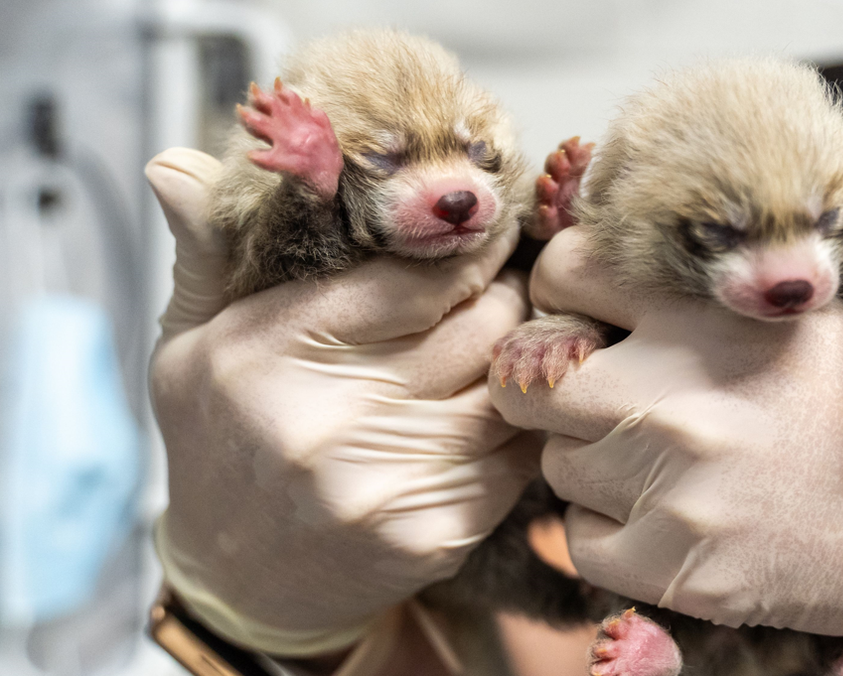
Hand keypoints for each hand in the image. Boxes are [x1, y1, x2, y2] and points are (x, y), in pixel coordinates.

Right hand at [147, 148, 538, 655]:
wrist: (242, 577)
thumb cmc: (221, 442)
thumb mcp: (189, 343)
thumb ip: (204, 255)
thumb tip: (175, 167)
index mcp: (274, 349)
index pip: (418, 277)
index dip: (470, 244)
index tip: (490, 223)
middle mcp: (333, 418)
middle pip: (479, 325)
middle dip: (508, 290)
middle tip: (515, 273)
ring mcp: (388, 480)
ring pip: (508, 386)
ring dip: (524, 352)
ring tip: (521, 329)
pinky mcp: (435, 530)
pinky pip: (517, 453)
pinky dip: (523, 418)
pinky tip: (509, 398)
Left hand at [490, 227, 842, 675]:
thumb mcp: (816, 305)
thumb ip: (710, 291)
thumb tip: (597, 282)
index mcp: (713, 312)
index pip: (563, 272)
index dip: (566, 292)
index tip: (588, 317)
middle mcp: (677, 395)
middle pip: (536, 382)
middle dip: (564, 387)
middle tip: (616, 400)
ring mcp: (675, 489)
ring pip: (556, 466)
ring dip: (592, 462)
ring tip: (670, 463)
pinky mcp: (682, 571)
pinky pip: (582, 543)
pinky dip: (612, 532)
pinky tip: (677, 518)